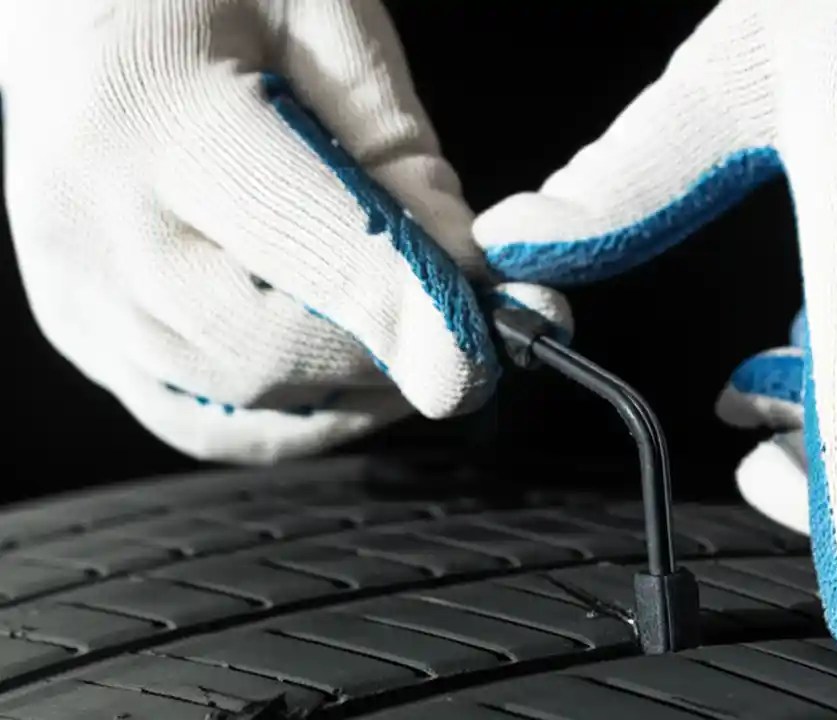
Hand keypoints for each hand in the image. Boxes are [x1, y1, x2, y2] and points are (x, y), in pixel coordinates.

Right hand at [0, 1, 567, 462]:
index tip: (484, 351)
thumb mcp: (326, 19)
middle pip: (270, 352)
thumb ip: (396, 153)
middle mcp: (97, 220)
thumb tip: (463, 271)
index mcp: (160, 112)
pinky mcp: (81, 327)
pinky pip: (202, 422)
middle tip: (474, 330)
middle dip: (393, 356)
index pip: (308, 249)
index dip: (409, 314)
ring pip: (243, 404)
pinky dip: (293, 414)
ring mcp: (78, 287)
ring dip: (356, 389)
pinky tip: (345, 371)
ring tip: (415, 334)